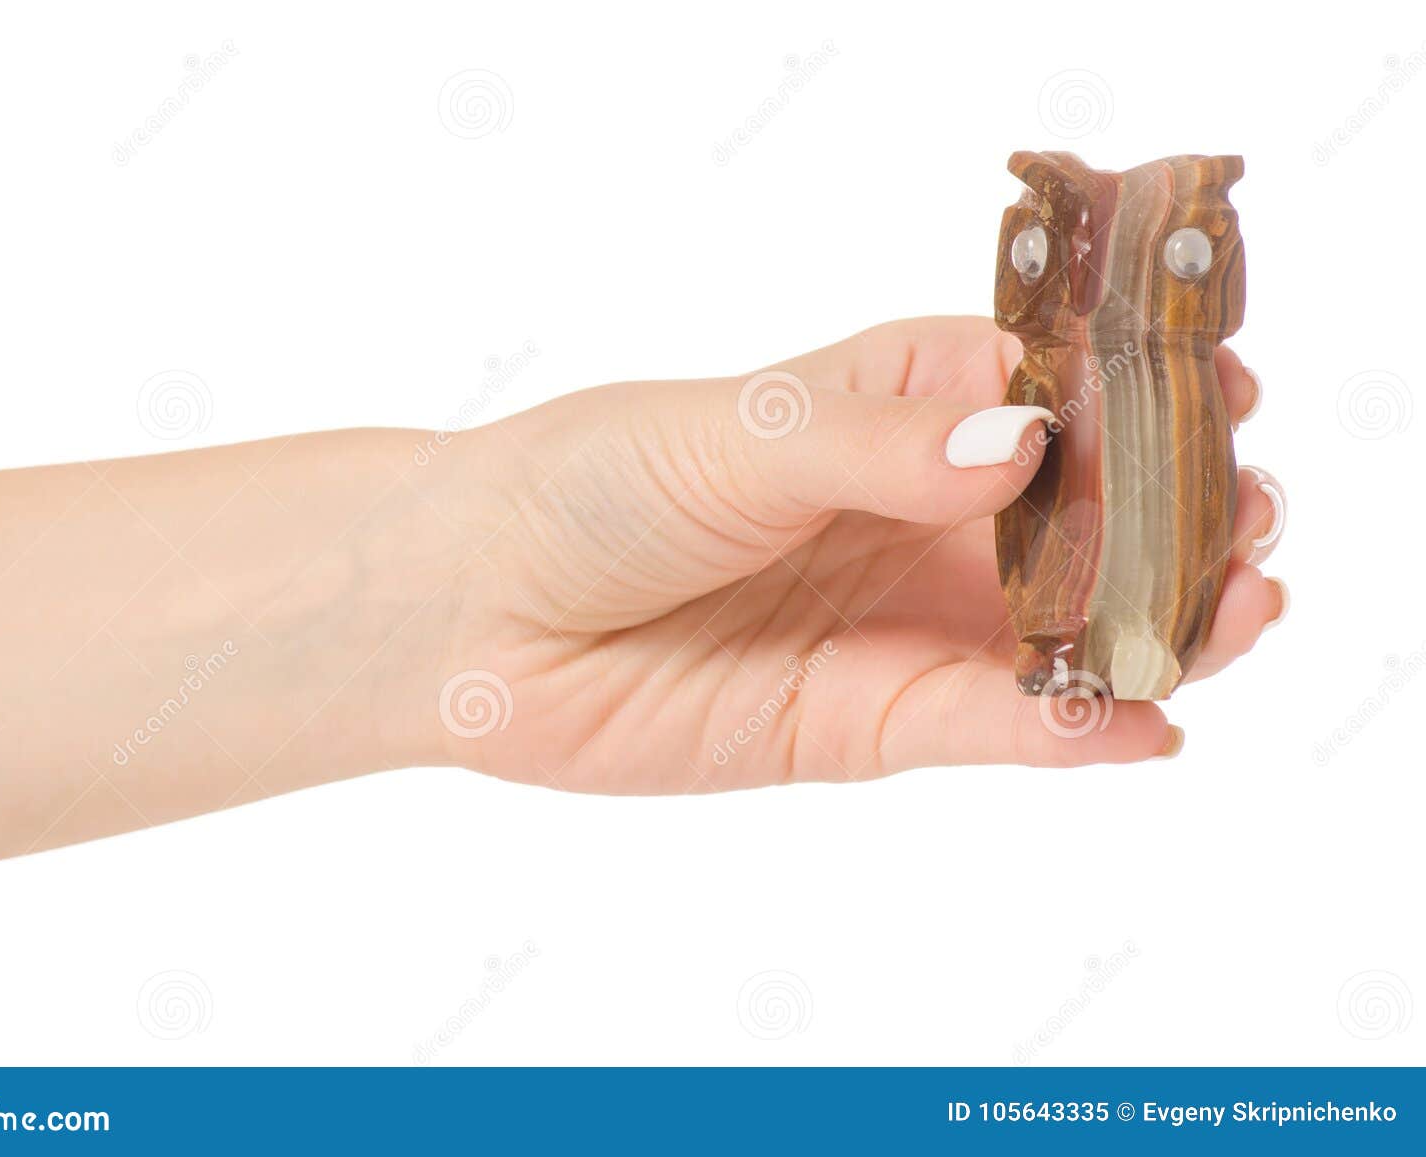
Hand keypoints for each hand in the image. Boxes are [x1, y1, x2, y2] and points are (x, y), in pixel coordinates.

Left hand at [430, 316, 1283, 791]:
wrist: (474, 613)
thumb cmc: (588, 483)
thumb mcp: (736, 429)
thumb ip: (877, 442)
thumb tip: (1027, 444)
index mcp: (887, 407)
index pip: (1045, 392)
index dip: (1137, 396)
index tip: (1219, 393)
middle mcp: (910, 514)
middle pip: (1080, 520)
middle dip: (1173, 520)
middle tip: (1252, 520)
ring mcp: (895, 621)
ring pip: (1057, 630)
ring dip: (1155, 625)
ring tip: (1239, 614)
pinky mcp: (862, 721)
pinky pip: (987, 724)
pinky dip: (1071, 727)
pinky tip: (1145, 717)